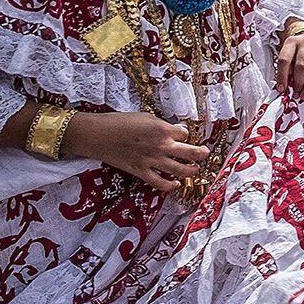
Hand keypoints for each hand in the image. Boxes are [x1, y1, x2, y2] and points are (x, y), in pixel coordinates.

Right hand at [64, 110, 209, 193]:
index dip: (185, 134)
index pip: (185, 134)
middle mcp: (162, 146)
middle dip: (201, 154)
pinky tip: (176, 185)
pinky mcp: (141, 172)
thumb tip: (174, 131)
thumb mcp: (144, 117)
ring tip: (195, 169)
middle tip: (205, 153)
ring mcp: (153, 161)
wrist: (98, 135)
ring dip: (191, 171)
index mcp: (163, 129)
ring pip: (180, 170)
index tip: (184, 135)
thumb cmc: (119, 122)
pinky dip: (170, 186)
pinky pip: (160, 183)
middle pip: (191, 153)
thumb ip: (161, 125)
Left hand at [277, 28, 303, 100]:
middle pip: (301, 65)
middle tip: (296, 94)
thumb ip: (287, 71)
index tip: (282, 89)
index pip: (284, 60)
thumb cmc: (299, 52)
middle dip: (298, 83)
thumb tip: (286, 88)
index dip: (282, 76)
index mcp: (291, 42)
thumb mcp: (290, 58)